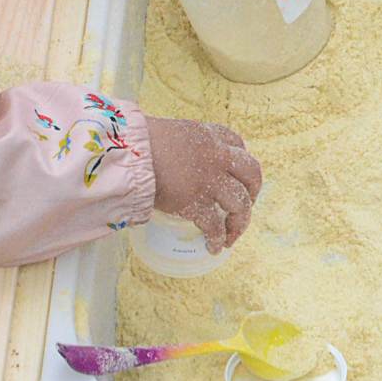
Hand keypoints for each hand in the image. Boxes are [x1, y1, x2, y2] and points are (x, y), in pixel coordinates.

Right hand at [145, 116, 261, 252]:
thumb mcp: (170, 133)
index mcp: (209, 135)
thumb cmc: (138, 142)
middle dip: (254, 192)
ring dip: (240, 222)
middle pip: (252, 173)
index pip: (238, 144)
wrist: (127, 152)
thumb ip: (184, 146)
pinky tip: (214, 247)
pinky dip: (218, 238)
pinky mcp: (197, 202)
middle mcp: (216, 155)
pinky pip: (215, 225)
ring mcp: (210, 179)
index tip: (239, 176)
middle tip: (244, 207)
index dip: (242, 162)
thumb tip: (177, 160)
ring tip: (232, 236)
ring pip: (241, 203)